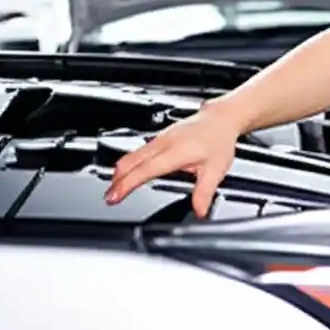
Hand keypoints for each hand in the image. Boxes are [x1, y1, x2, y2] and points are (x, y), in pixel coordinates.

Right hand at [104, 100, 246, 217]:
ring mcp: (160, 138)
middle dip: (116, 179)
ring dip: (121, 171)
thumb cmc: (218, 140)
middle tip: (108, 197)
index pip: (144, 170)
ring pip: (132, 154)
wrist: (220, 118)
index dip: (126, 184)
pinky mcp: (160, 136)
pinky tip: (130, 173)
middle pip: (130, 161)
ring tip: (115, 188)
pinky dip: (129, 163)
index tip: (114, 197)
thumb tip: (199, 211)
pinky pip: (139, 150)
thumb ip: (204, 192)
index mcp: (175, 151)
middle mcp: (163, 142)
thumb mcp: (216, 170)